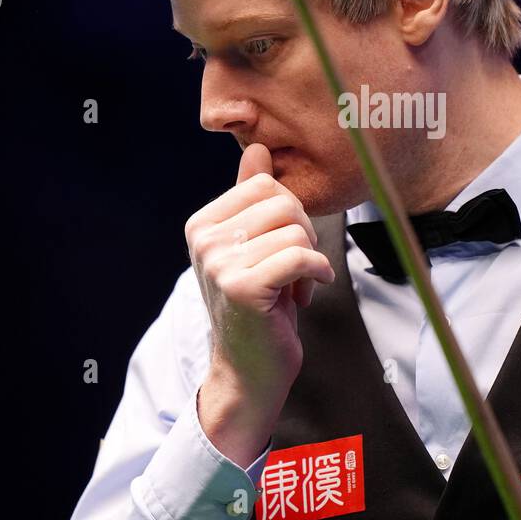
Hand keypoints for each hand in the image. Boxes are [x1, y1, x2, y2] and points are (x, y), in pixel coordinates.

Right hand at [185, 143, 335, 406]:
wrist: (248, 370)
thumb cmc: (258, 307)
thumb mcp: (253, 247)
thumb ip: (252, 200)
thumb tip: (257, 149)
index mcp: (202, 224)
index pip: (264, 183)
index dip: (289, 212)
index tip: (285, 247)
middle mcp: (204, 240)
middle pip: (283, 202)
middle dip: (304, 234)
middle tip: (296, 269)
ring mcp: (219, 264)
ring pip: (296, 231)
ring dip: (309, 261)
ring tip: (294, 288)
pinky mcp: (244, 288)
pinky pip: (301, 256)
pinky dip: (317, 272)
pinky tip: (309, 292)